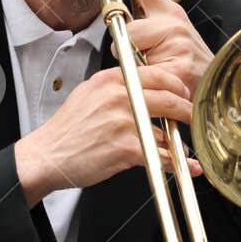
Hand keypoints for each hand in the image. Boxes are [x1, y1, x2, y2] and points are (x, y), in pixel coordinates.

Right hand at [14, 63, 200, 205]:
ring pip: (166, 128)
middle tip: (192, 118)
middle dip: (187, 110)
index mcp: (110, 80)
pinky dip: (176, 163)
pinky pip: (159, 154)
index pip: (157, 74)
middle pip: (168, 98)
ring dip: (180, 140)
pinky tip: (186, 166)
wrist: (48, 155)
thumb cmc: (68, 129)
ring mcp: (123, 122)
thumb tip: (144, 88)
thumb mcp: (89, 94)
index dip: (177, 86)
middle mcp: (118, 96)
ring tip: (185, 147)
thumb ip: (116, 87)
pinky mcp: (125, 148)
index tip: (183, 94)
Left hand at [95, 0, 212, 94]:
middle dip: (127, 47)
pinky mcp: (180, 66)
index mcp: (171, 13)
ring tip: (158, 71)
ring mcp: (180, 44)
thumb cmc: (187, 63)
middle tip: (147, 59)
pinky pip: (141, 73)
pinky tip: (161, 82)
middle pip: (127, 29)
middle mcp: (176, 23)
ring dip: (135, 66)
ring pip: (131, 52)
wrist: (215, 86)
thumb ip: (146, 24)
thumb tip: (117, 23)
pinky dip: (144, 82)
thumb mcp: (168, 36)